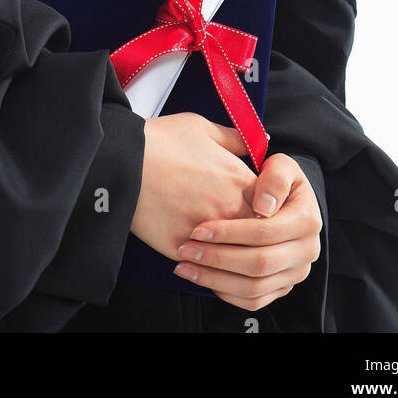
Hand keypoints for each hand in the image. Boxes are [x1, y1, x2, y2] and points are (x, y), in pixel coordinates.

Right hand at [129, 113, 255, 258]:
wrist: (123, 160)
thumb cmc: (161, 140)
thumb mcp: (202, 127)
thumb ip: (234, 139)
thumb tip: (253, 144)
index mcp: (240, 180)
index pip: (274, 209)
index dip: (267, 213)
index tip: (257, 214)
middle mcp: (230, 210)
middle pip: (260, 239)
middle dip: (255, 241)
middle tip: (245, 242)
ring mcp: (208, 234)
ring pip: (235, 260)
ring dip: (233, 260)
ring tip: (225, 258)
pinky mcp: (182, 250)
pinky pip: (204, 270)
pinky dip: (204, 270)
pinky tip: (201, 266)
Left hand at [172, 152, 322, 310]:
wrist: (286, 200)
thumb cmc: (277, 180)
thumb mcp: (281, 166)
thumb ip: (275, 177)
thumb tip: (264, 207)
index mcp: (308, 220)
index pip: (264, 232)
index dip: (229, 233)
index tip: (198, 230)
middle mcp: (307, 251)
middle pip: (259, 264)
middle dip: (217, 259)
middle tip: (185, 250)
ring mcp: (295, 273)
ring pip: (254, 288)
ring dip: (215, 280)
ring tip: (185, 267)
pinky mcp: (283, 287)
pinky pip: (254, 301)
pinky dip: (225, 293)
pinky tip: (202, 278)